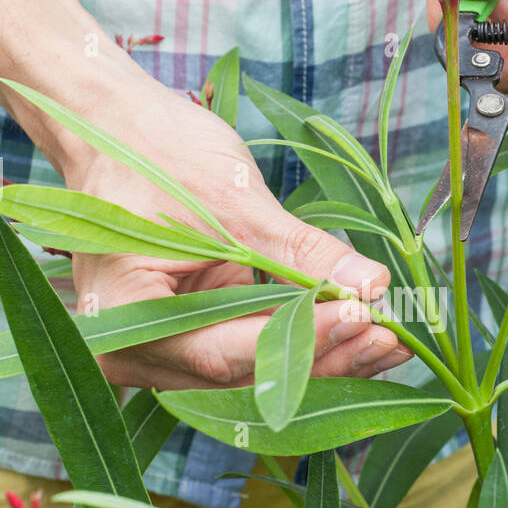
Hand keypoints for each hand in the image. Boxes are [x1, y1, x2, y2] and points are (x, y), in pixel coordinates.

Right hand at [64, 86, 410, 389]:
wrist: (114, 131)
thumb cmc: (152, 152)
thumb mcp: (232, 198)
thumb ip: (300, 251)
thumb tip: (370, 285)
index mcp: (123, 319)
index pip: (226, 351)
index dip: (302, 339)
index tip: (364, 318)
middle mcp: (137, 351)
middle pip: (245, 376)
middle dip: (325, 355)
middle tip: (393, 337)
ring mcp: (164, 350)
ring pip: (257, 373)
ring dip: (325, 356)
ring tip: (392, 340)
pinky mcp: (195, 336)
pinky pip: (255, 351)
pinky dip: (305, 340)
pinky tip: (360, 331)